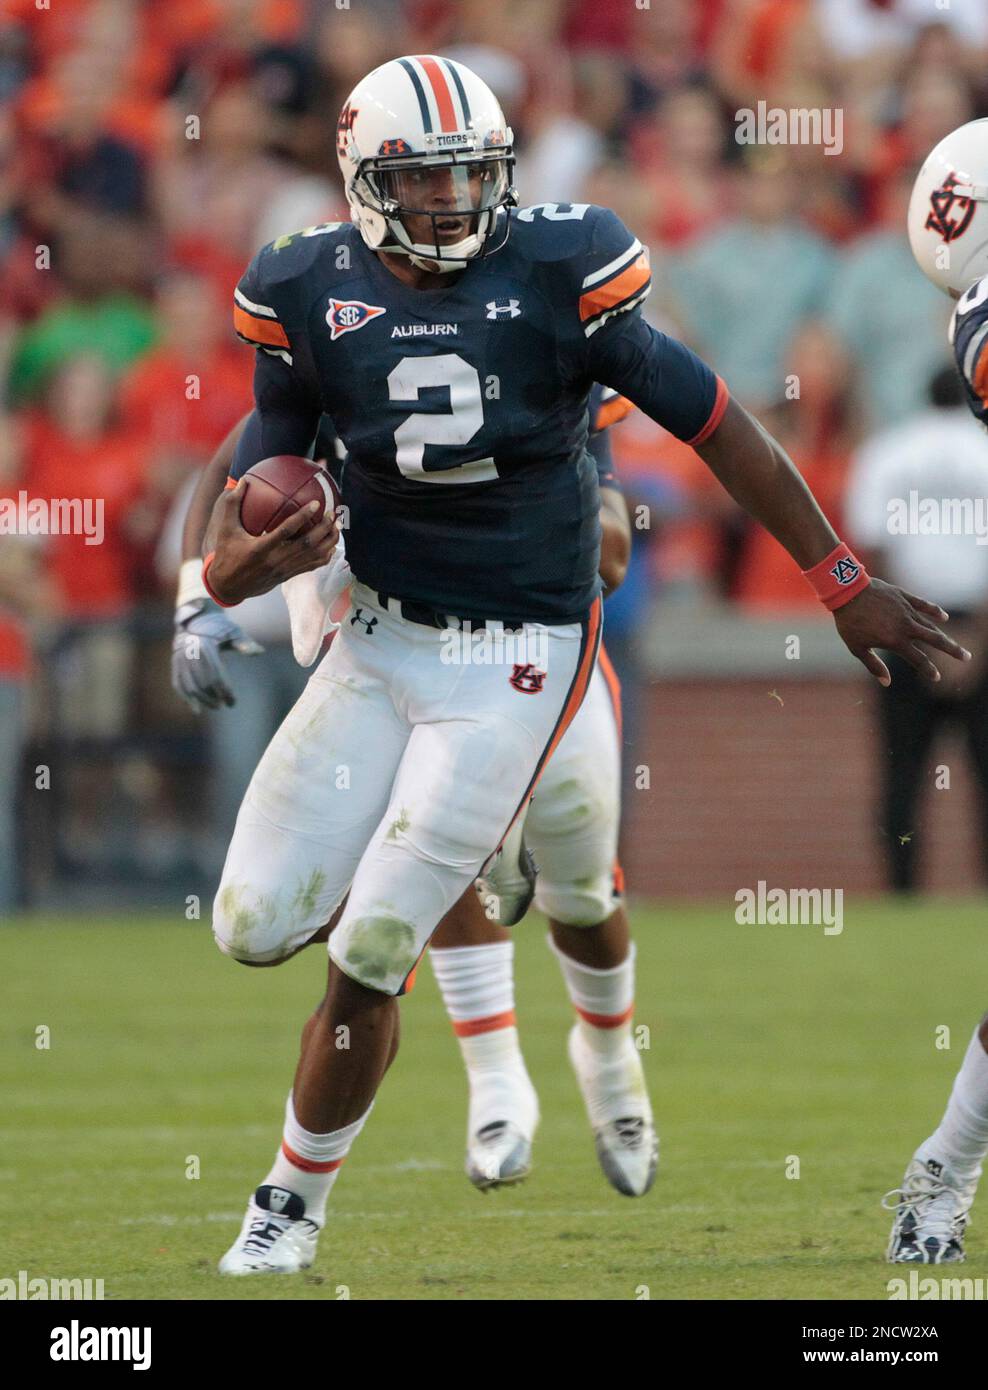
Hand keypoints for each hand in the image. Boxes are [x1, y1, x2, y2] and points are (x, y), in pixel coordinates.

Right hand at [171, 600, 263, 712]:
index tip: (233, 703)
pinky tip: (195, 710)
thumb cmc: (219, 627)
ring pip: (189, 686)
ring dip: (202, 700)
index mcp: (206, 647)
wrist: (196, 617)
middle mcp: (190, 653)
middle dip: (214, 697)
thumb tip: (259, 651)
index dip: (225, 692)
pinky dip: (185, 697)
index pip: (216, 676)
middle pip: (202, 684)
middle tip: (224, 705)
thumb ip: (244, 643)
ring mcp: (180, 658)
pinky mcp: (175, 662)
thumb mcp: (233, 631)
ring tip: (215, 706)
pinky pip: (178, 683)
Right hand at [205, 478, 339, 604]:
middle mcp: (276, 560)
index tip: (316, 503)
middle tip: (333, 513)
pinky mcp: (289, 576)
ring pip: (315, 556)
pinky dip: (326, 554)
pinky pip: (313, 566)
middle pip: (308, 544)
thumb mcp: (226, 529)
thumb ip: (232, 504)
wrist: (229, 586)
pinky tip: (331, 543)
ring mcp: (285, 570)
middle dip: (324, 528)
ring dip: (329, 541)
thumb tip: (244, 480)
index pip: (287, 531)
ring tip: (337, 525)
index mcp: (261, 548)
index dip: (303, 517)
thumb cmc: (227, 553)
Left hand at [833, 578, 971, 685]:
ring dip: (944, 635)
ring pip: (931, 625)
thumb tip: (886, 683)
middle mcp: (906, 626)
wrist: (847, 592)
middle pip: (935, 640)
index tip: (936, 677)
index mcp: (895, 641)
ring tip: (954, 645)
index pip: (918, 659)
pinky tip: (943, 618)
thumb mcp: (857, 648)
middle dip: (952, 650)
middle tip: (967, 657)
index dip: (929, 670)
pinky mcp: (904, 597)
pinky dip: (934, 611)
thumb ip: (874, 666)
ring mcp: (907, 610)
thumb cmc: (850, 622)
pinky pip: (923, 605)